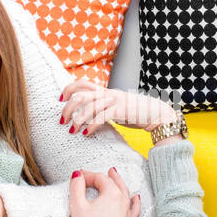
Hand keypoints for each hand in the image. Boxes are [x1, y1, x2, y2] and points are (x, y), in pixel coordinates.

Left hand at [58, 78, 178, 134]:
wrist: (155, 113)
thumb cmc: (135, 112)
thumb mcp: (116, 106)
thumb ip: (103, 107)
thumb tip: (88, 114)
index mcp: (105, 91)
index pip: (82, 83)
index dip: (68, 89)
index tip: (60, 100)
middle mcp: (108, 93)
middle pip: (81, 94)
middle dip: (68, 108)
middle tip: (62, 120)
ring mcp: (114, 101)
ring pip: (89, 106)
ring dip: (77, 119)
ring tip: (72, 130)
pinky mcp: (120, 110)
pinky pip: (101, 117)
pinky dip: (91, 126)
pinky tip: (86, 133)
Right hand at [69, 167, 139, 216]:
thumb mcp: (77, 205)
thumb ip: (76, 187)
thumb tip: (77, 175)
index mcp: (111, 193)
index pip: (99, 178)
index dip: (87, 176)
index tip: (78, 179)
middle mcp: (122, 200)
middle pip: (114, 182)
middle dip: (105, 176)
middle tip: (98, 172)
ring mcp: (127, 212)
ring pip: (125, 192)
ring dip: (119, 182)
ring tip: (115, 176)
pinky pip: (134, 209)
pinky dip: (135, 201)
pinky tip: (136, 197)